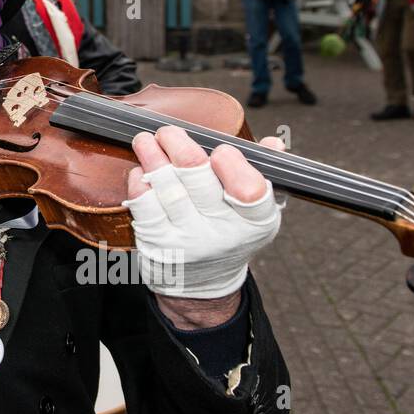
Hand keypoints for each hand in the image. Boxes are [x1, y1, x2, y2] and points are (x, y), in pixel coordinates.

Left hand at [123, 126, 282, 319]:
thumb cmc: (228, 232)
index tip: (221, 149)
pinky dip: (140, 183)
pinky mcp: (159, 244)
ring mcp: (188, 240)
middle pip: (200, 184)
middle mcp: (223, 232)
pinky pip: (144, 206)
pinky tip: (140, 170)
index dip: (234, 167)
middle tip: (168, 132)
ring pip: (168, 190)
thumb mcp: (255, 211)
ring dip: (153, 158)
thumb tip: (273, 143)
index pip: (250, 192)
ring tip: (145, 140)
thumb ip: (261, 172)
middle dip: (181, 150)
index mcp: (255, 220)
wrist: (202, 281)